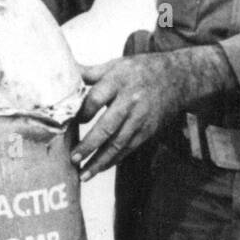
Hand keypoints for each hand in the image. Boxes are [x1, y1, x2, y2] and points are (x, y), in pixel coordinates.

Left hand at [71, 46, 234, 180]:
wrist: (176, 78)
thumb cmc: (140, 70)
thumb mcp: (115, 65)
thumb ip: (90, 73)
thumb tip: (63, 76)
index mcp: (119, 80)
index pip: (96, 99)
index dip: (82, 112)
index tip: (71, 122)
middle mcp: (130, 101)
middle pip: (107, 126)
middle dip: (89, 145)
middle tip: (73, 158)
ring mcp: (140, 118)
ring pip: (118, 144)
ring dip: (100, 161)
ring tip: (84, 174)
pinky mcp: (147, 130)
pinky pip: (128, 149)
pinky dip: (113, 160)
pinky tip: (99, 168)